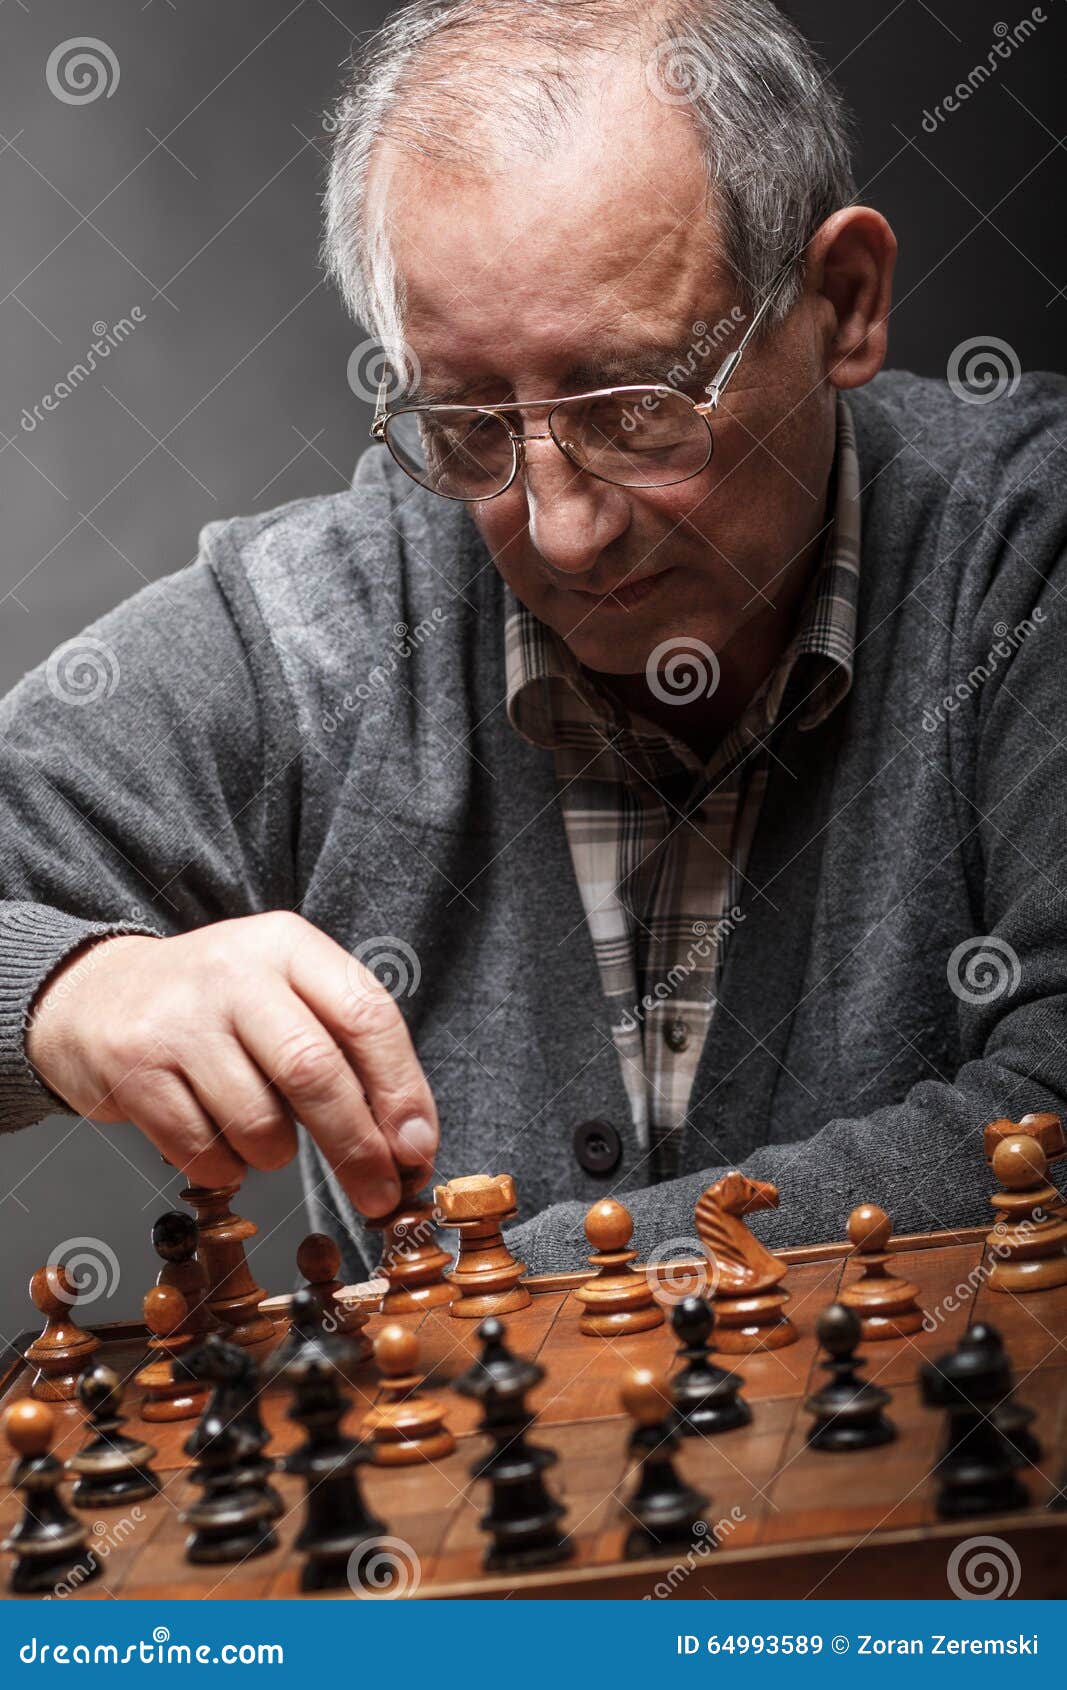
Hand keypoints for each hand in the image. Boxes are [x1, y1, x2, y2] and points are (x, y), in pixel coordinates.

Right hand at [25, 912, 436, 1216]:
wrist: (95, 996)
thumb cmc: (217, 1008)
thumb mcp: (286, 995)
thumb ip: (349, 1052)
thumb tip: (410, 1145)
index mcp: (288, 945)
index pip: (367, 1015)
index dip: (403, 1090)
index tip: (418, 1147)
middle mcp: (234, 971)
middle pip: (315, 1072)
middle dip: (358, 1147)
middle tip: (379, 1193)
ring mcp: (178, 1018)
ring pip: (258, 1121)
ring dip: (277, 1153)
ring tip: (263, 1135)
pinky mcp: (133, 1067)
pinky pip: (204, 1149)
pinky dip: (226, 1167)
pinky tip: (218, 1142)